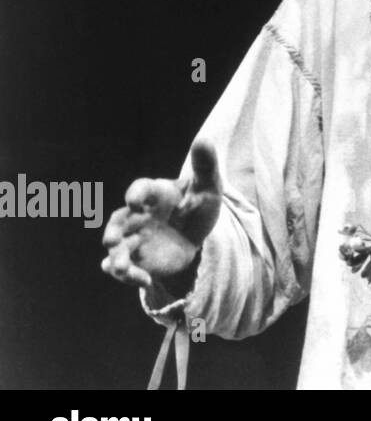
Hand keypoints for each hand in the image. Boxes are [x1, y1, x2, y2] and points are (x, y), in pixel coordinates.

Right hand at [101, 141, 222, 289]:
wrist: (197, 232)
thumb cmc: (198, 203)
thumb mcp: (208, 186)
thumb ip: (205, 165)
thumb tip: (204, 139)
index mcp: (153, 193)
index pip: (139, 190)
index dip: (136, 194)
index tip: (136, 201)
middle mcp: (138, 216)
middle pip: (118, 222)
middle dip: (112, 231)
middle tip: (111, 239)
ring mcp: (135, 238)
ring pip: (117, 249)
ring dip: (116, 259)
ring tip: (120, 269)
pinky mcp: (138, 259)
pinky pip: (126, 269)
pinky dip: (131, 276)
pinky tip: (145, 281)